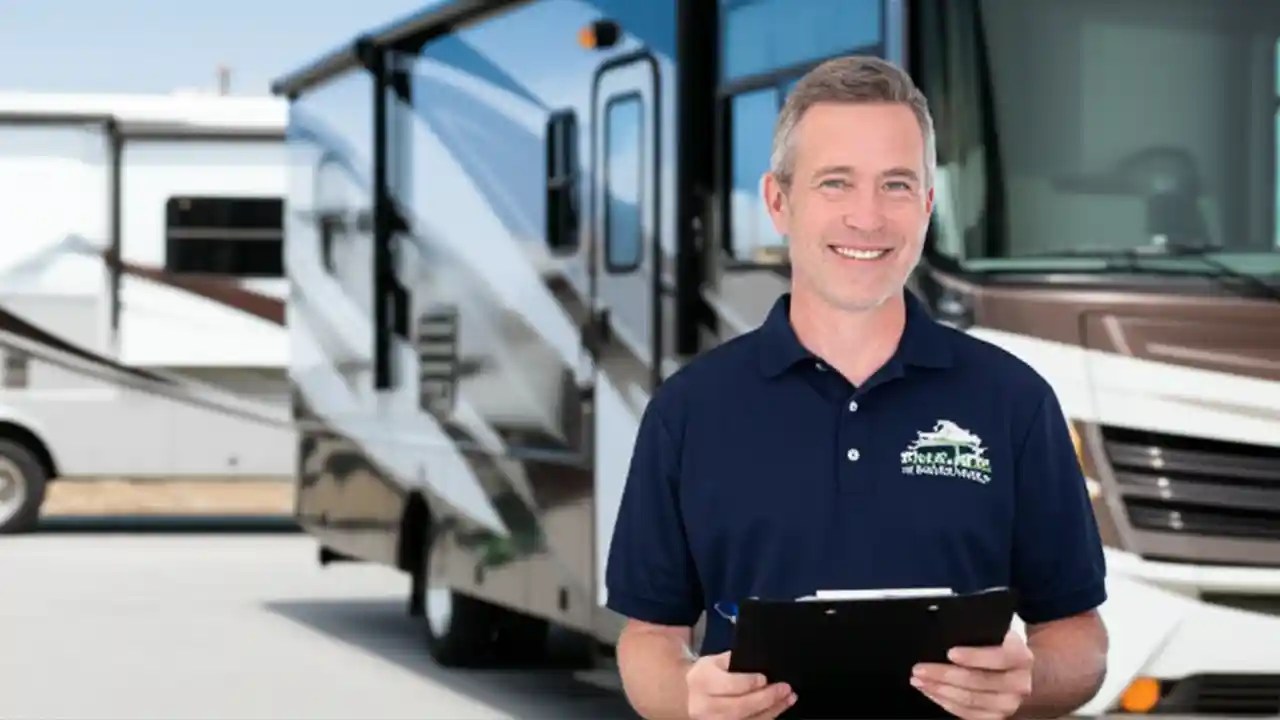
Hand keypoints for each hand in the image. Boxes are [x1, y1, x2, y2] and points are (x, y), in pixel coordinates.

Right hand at [686, 651, 796, 719]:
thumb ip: (734, 660)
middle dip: (767, 698)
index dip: (750, 683)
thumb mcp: (714, 661)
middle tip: (785, 689)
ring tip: (788, 699)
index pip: (729, 685)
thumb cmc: (706, 676)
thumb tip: (762, 661)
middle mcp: (706, 706)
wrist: (689, 696)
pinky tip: (777, 710)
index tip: (765, 678)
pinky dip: (765, 718)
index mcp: (703, 682)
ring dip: (771, 711)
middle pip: (740, 707)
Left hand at [911, 629, 1033, 718]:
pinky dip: (945, 702)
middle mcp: (1018, 684)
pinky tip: (931, 692)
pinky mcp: (997, 717)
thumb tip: (948, 629)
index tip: (951, 652)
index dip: (974, 656)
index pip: (999, 657)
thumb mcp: (1000, 635)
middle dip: (944, 675)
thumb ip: (983, 633)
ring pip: (970, 700)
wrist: (1026, 673)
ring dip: (939, 690)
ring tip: (919, 680)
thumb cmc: (1004, 650)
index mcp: (1021, 658)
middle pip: (978, 681)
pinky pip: (968, 714)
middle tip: (920, 668)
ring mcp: (1008, 704)